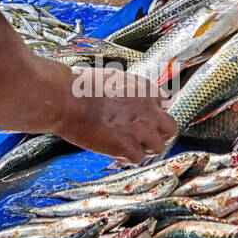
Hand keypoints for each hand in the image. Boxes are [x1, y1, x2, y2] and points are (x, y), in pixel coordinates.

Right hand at [58, 66, 176, 162]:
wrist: (68, 100)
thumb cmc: (81, 87)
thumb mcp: (112, 78)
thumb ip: (128, 89)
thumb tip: (127, 95)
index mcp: (147, 90)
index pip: (163, 106)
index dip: (150, 116)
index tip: (138, 119)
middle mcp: (150, 110)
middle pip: (170, 129)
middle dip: (157, 135)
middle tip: (139, 138)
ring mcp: (142, 130)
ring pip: (158, 148)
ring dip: (142, 149)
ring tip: (124, 146)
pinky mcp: (129, 147)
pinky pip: (137, 159)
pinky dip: (125, 157)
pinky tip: (111, 151)